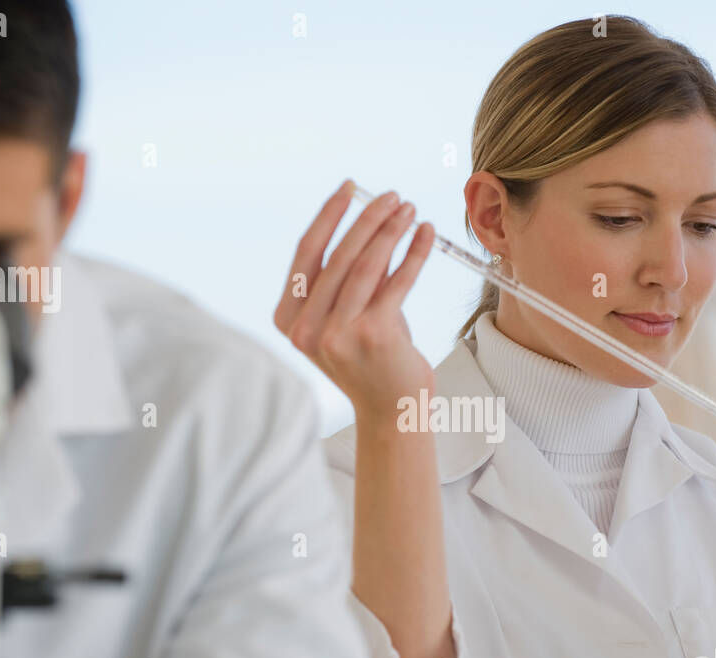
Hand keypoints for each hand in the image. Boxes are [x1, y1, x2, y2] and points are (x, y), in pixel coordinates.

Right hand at [274, 180, 435, 423]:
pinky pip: (397, 282)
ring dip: (391, 229)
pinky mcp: (373, 335)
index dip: (329, 216)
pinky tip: (426, 234)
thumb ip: (352, 274)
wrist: (392, 411)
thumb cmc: (372, 359)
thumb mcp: (350, 314)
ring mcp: (337, 333)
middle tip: (391, 195)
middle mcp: (307, 328)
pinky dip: (415, 253)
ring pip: (367, 265)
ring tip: (409, 208)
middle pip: (338, 255)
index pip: (306, 253)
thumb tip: (372, 218)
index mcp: (289, 319)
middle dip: (367, 217)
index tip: (350, 188)